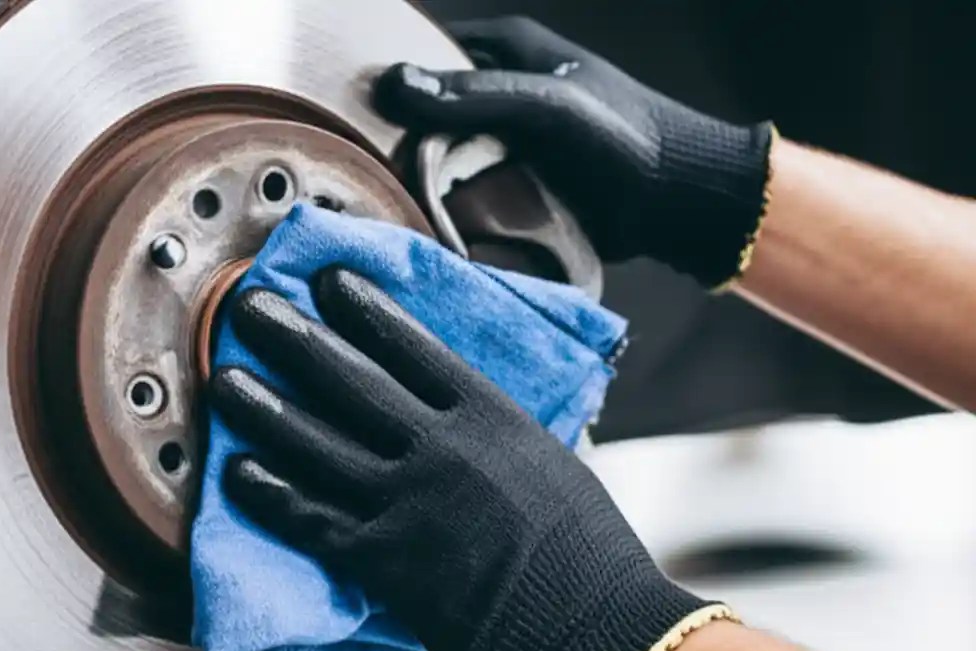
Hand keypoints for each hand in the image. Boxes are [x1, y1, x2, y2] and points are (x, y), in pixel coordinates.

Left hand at [209, 268, 708, 650]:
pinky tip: (238, 472)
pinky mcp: (386, 562)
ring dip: (263, 407)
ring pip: (316, 442)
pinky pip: (313, 518)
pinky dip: (271, 494)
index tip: (327, 280)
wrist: (597, 629)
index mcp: (490, 415)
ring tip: (226, 380)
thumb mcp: (551, 461)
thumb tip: (465, 406)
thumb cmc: (587, 551)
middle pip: (349, 379)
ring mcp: (408, 503)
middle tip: (251, 308)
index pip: (411, 345)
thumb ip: (498, 429)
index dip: (361, 308)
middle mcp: (442, 448)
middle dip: (292, 337)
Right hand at [374, 16, 774, 287]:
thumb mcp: (548, 107)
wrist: (679, 202)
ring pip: (442, 151)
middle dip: (400, 135)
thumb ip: (475, 96)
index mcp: (506, 48)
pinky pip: (468, 186)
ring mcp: (508, 136)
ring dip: (421, 175)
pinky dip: (450, 201)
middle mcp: (502, 87)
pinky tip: (425, 221)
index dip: (390, 78)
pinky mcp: (517, 179)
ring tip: (388, 200)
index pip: (426, 51)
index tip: (352, 113)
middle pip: (428, 107)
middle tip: (367, 168)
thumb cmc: (626, 140)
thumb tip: (392, 84)